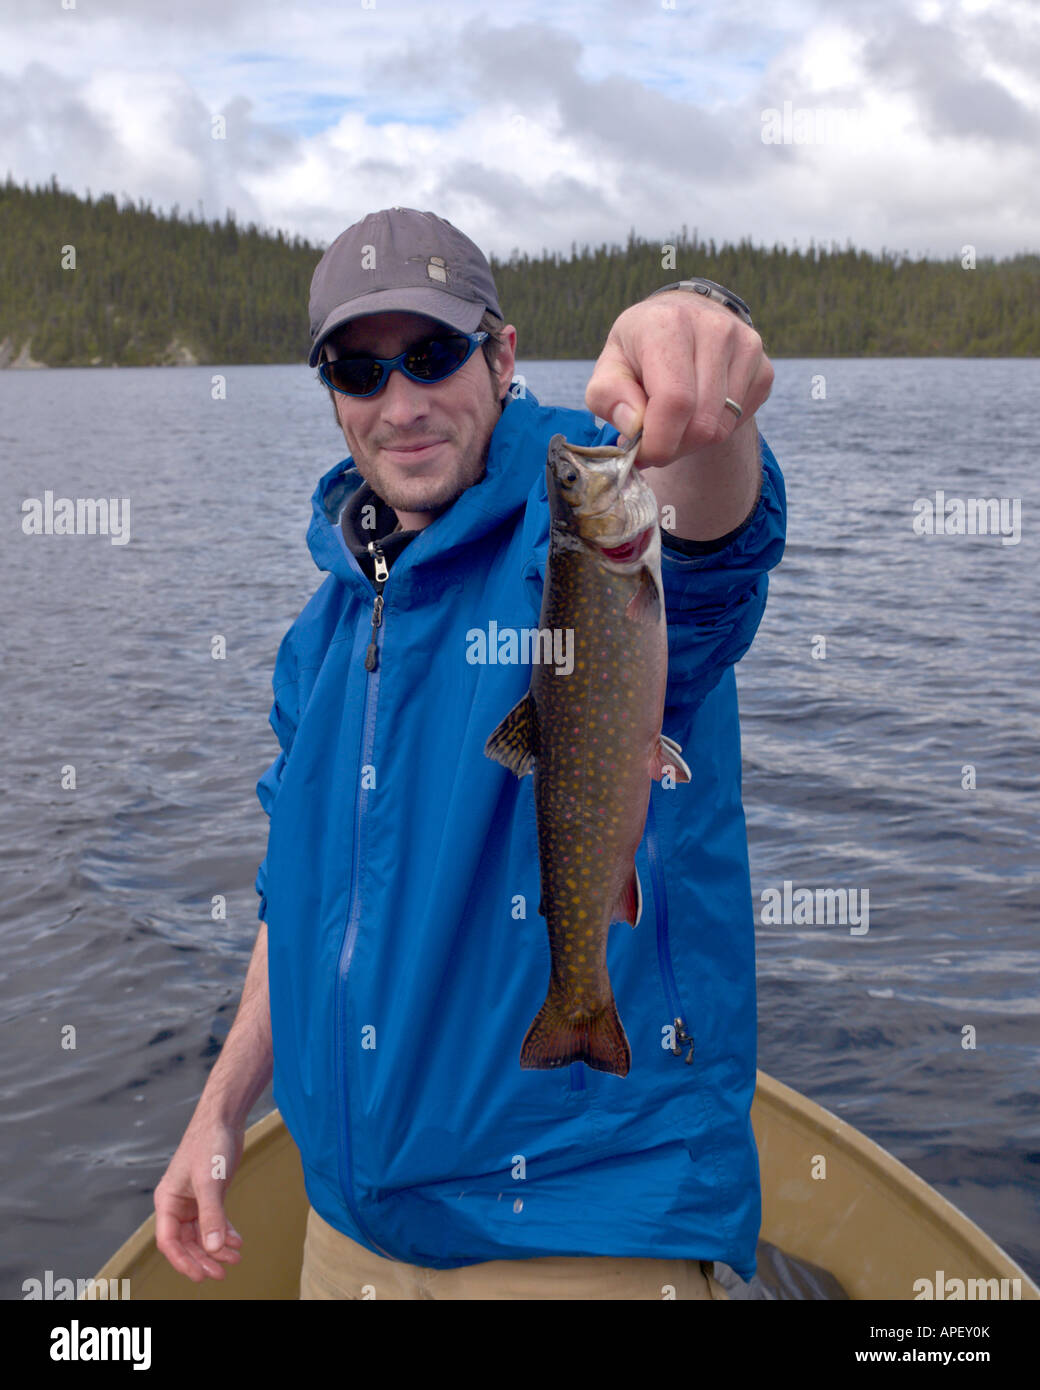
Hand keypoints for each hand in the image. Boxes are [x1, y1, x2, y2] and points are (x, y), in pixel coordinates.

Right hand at [154, 1111, 244, 1282]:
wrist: (224, 1118)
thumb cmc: (209, 1143)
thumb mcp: (210, 1182)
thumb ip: (211, 1216)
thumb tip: (212, 1248)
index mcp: (167, 1200)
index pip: (168, 1241)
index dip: (183, 1261)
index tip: (200, 1276)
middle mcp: (177, 1203)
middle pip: (186, 1242)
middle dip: (203, 1258)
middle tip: (221, 1273)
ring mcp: (194, 1200)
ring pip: (202, 1234)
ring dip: (216, 1248)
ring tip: (236, 1258)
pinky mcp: (210, 1194)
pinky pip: (214, 1222)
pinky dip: (225, 1233)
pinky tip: (237, 1242)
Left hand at [585, 291, 773, 466]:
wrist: (683, 319)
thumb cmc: (639, 350)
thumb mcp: (609, 367)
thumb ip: (608, 397)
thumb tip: (634, 427)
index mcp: (668, 324)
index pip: (675, 401)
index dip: (659, 442)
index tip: (641, 454)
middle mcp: (714, 328)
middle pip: (701, 423)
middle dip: (673, 447)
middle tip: (654, 443)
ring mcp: (745, 346)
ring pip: (722, 429)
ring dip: (692, 442)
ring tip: (673, 425)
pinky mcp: (764, 367)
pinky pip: (739, 422)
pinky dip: (715, 430)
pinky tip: (698, 410)